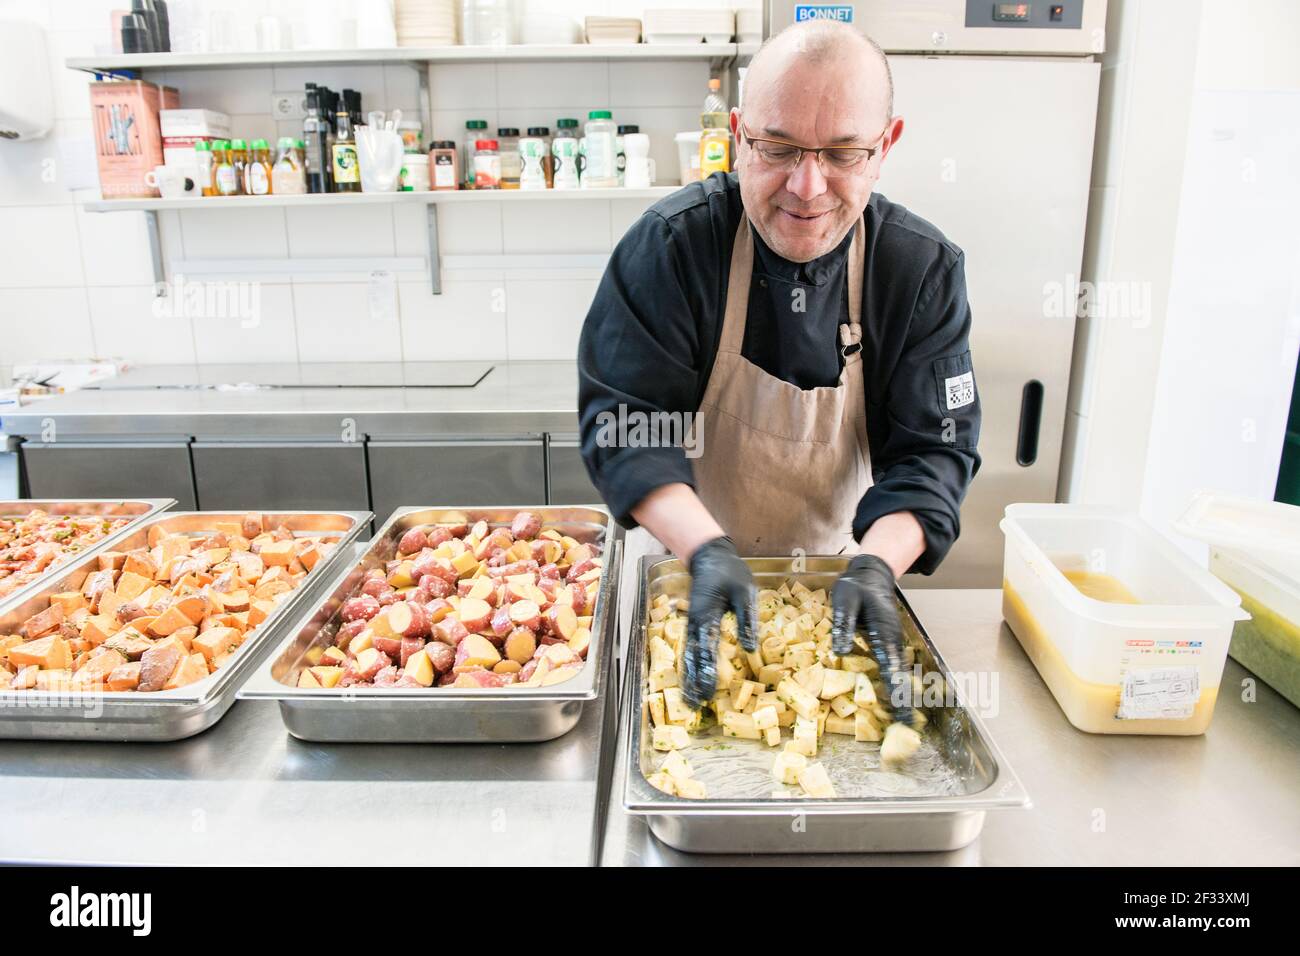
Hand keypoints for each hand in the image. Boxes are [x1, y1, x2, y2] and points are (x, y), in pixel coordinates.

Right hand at [681, 536, 755, 710]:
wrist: (710, 557)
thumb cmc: (730, 572)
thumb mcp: (745, 591)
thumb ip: (747, 619)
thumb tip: (751, 648)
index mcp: (707, 615)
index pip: (707, 649)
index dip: (707, 672)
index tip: (708, 691)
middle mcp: (696, 623)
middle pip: (692, 658)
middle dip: (694, 682)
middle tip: (695, 706)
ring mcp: (692, 624)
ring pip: (688, 656)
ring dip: (689, 678)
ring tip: (690, 701)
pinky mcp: (695, 625)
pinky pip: (691, 650)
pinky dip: (690, 667)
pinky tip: (692, 681)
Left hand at [831, 554, 914, 725]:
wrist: (870, 576)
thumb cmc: (854, 587)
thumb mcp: (844, 600)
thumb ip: (843, 624)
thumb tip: (839, 652)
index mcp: (883, 630)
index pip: (890, 665)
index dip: (895, 688)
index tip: (900, 709)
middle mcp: (892, 640)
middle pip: (899, 674)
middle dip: (903, 700)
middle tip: (906, 726)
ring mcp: (892, 643)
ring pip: (898, 673)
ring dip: (901, 696)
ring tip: (902, 722)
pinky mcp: (887, 645)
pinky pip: (892, 668)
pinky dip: (894, 686)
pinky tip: (893, 703)